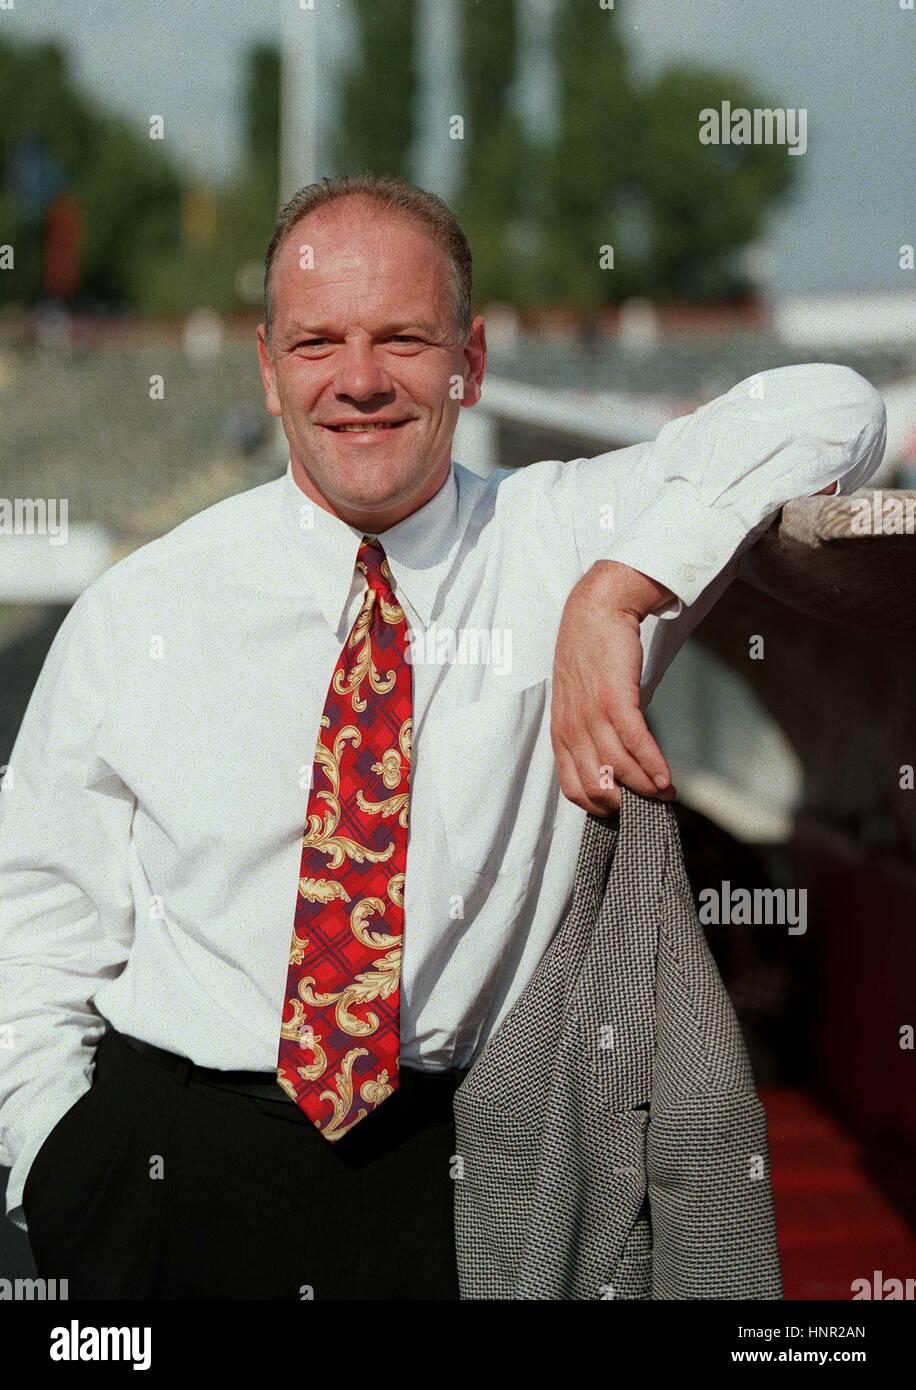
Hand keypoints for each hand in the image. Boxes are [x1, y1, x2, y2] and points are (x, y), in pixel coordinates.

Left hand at [550, 562, 675, 813]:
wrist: (597, 611)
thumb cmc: (590, 656)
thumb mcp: (576, 700)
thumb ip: (587, 732)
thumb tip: (613, 762)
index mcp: (561, 732)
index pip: (573, 787)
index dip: (599, 807)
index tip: (623, 810)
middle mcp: (572, 728)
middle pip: (597, 785)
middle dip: (626, 803)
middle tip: (650, 808)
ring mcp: (592, 715)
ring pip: (618, 767)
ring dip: (646, 787)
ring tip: (666, 793)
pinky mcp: (615, 699)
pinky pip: (636, 743)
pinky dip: (653, 765)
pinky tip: (667, 778)